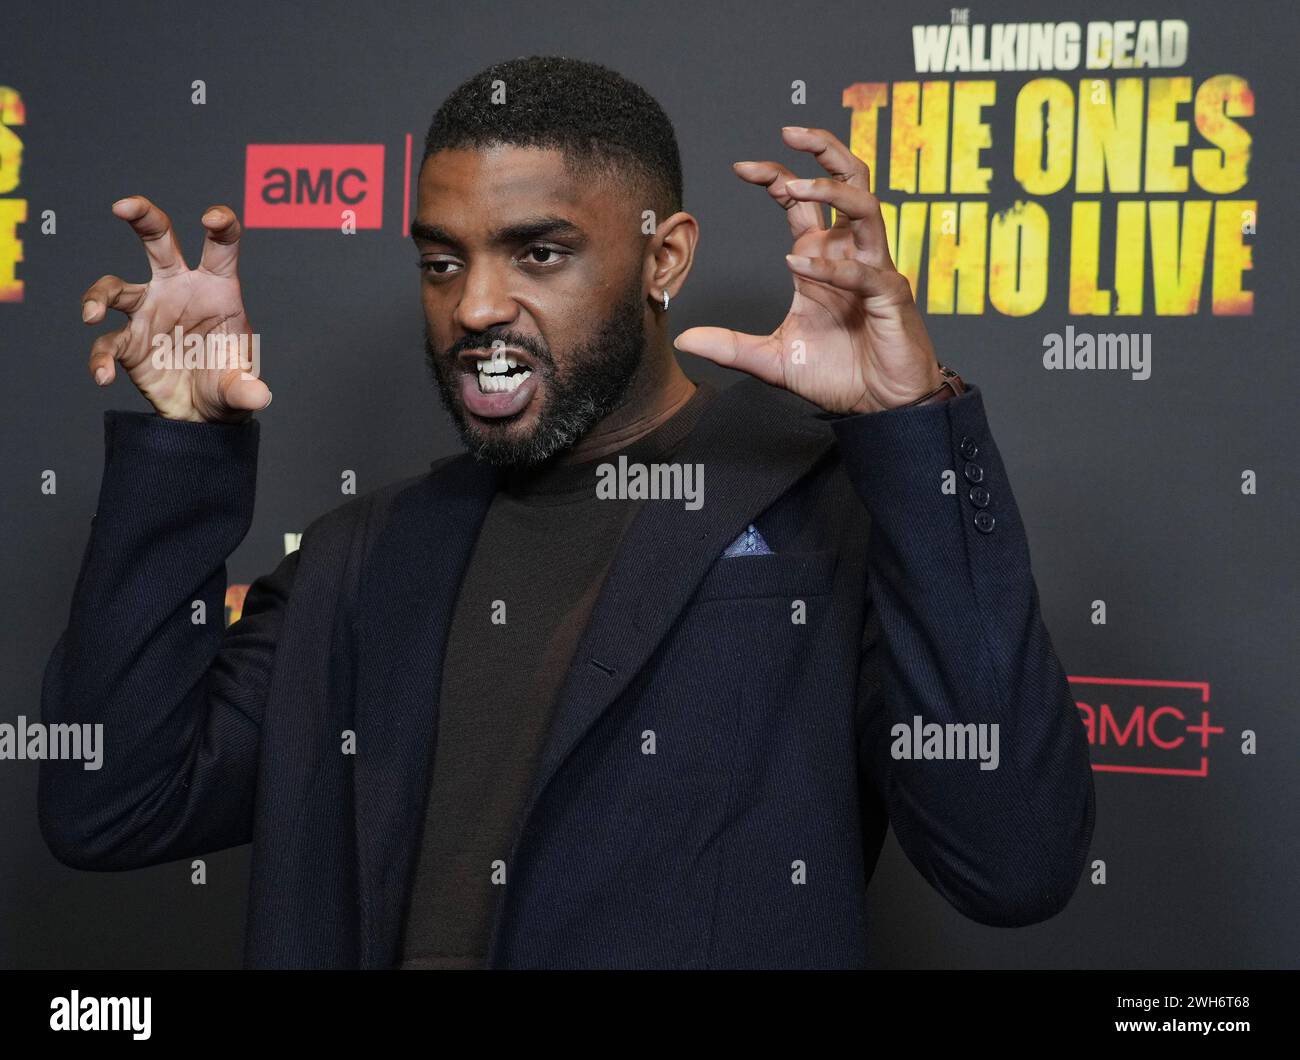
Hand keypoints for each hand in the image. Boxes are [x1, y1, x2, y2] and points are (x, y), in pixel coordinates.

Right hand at [81, 196, 270, 422]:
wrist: (203, 414)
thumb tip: (259, 397)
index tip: (211, 219)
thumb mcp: (241, 386)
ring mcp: (148, 312)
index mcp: (217, 288)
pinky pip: (106, 343)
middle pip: (157, 241)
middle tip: (123, 205)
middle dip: (142, 216)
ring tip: (92, 315)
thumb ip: (247, 389)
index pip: (221, 247)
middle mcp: (178, 290)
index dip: (220, 225)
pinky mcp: (128, 342)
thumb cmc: (226, 382)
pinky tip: (102, 377)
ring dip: (98, 295)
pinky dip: (99, 359)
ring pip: (115, 287)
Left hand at [672, 126, 941, 414]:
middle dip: (822, 149)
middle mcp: (849, 253)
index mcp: (821, 257)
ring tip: (795, 185)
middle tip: (789, 130)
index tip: (740, 167)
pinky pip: (864, 270)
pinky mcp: (890, 296)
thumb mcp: (773, 359)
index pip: (802, 201)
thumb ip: (730, 346)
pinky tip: (799, 266)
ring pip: (866, 206)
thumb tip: (684, 339)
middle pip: (848, 178)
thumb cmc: (840, 374)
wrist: (882, 406)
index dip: (775, 176)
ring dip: (831, 190)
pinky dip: (832, 266)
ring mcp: (873, 270)